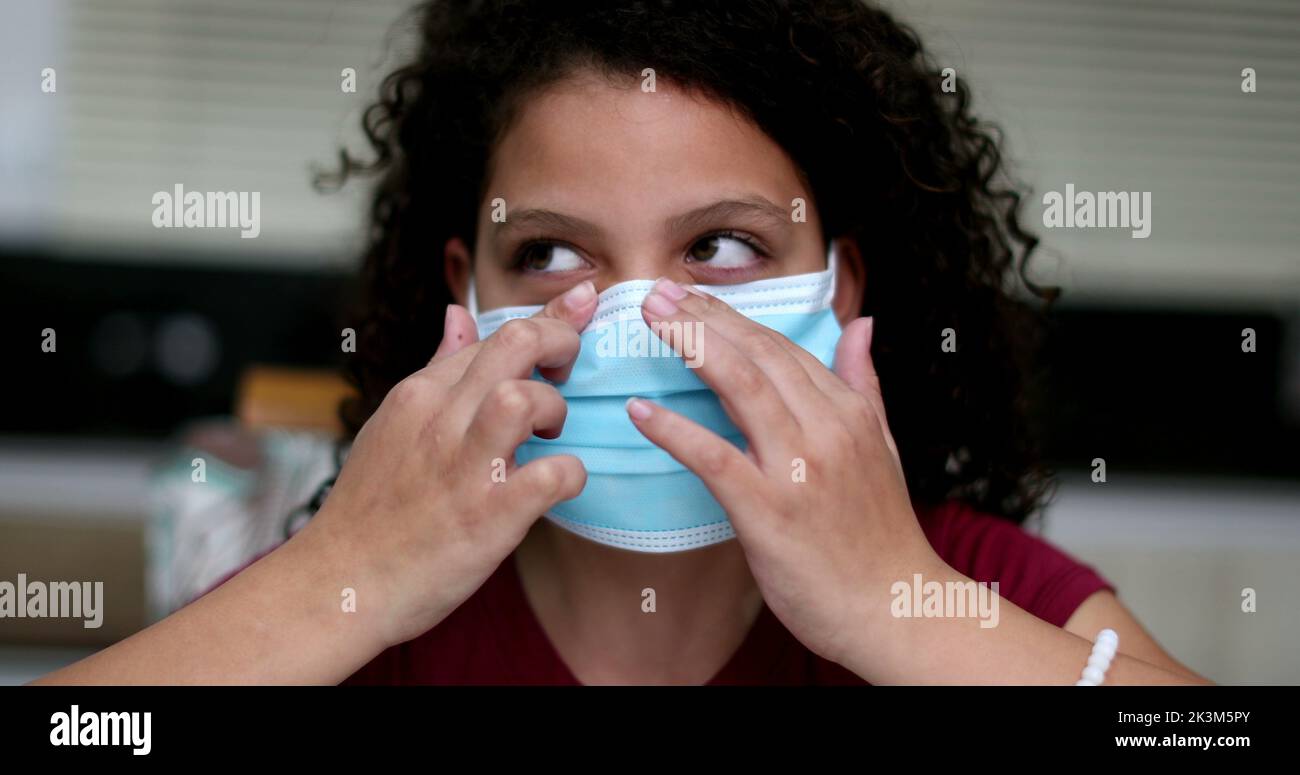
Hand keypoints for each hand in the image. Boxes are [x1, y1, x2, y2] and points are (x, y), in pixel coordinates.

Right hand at [302, 281, 597, 647]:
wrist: (340, 583)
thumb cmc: (371, 509)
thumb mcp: (392, 423)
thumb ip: (435, 368)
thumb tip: (457, 314)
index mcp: (419, 395)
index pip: (492, 332)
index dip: (546, 320)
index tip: (579, 311)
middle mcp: (439, 421)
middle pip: (515, 344)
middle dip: (560, 341)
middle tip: (568, 370)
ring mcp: (463, 468)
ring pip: (524, 399)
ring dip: (554, 408)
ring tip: (551, 431)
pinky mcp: (488, 516)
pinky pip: (552, 475)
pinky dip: (571, 475)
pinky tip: (560, 483)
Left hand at [628, 277, 943, 667]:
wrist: (896, 608)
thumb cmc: (881, 536)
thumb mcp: (884, 448)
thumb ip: (865, 384)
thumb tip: (862, 324)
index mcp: (848, 412)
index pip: (783, 346)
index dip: (732, 315)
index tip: (692, 293)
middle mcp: (826, 430)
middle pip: (758, 354)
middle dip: (704, 315)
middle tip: (657, 290)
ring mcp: (798, 468)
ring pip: (741, 387)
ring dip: (692, 345)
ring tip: (650, 319)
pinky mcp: (770, 512)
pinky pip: (715, 458)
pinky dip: (676, 429)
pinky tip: (641, 410)